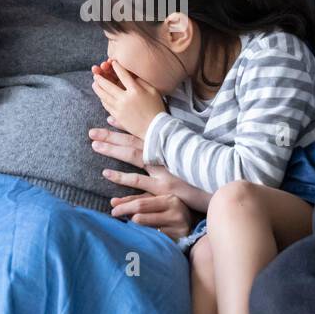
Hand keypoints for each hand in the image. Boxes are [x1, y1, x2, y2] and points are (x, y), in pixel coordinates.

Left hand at [89, 127, 212, 211]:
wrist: (222, 194)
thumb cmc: (203, 181)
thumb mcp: (187, 165)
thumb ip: (172, 158)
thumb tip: (158, 150)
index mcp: (170, 154)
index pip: (144, 137)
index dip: (126, 127)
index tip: (109, 118)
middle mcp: (167, 162)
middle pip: (135, 147)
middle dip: (113, 138)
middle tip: (92, 132)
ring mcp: (166, 179)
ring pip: (135, 164)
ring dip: (114, 155)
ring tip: (95, 147)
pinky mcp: (167, 195)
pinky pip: (141, 189)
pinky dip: (124, 186)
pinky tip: (109, 184)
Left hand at [90, 58, 164, 140]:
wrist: (155, 128)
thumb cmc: (156, 108)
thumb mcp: (153, 91)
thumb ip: (142, 82)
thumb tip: (131, 76)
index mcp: (135, 90)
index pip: (123, 75)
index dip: (117, 67)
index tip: (113, 62)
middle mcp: (125, 98)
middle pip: (109, 85)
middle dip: (101, 78)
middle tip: (96, 73)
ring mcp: (120, 108)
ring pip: (104, 96)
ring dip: (98, 88)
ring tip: (94, 83)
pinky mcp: (117, 116)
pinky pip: (106, 106)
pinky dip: (102, 99)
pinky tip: (101, 96)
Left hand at [110, 193, 196, 239]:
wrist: (194, 226)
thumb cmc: (170, 212)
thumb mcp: (157, 202)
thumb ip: (137, 200)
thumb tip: (113, 202)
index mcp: (169, 198)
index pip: (141, 202)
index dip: (124, 205)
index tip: (113, 207)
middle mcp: (175, 210)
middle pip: (141, 213)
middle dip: (125, 213)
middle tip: (114, 215)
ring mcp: (177, 225)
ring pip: (145, 227)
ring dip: (134, 227)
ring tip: (130, 225)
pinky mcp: (178, 238)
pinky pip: (154, 238)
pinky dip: (146, 236)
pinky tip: (143, 236)